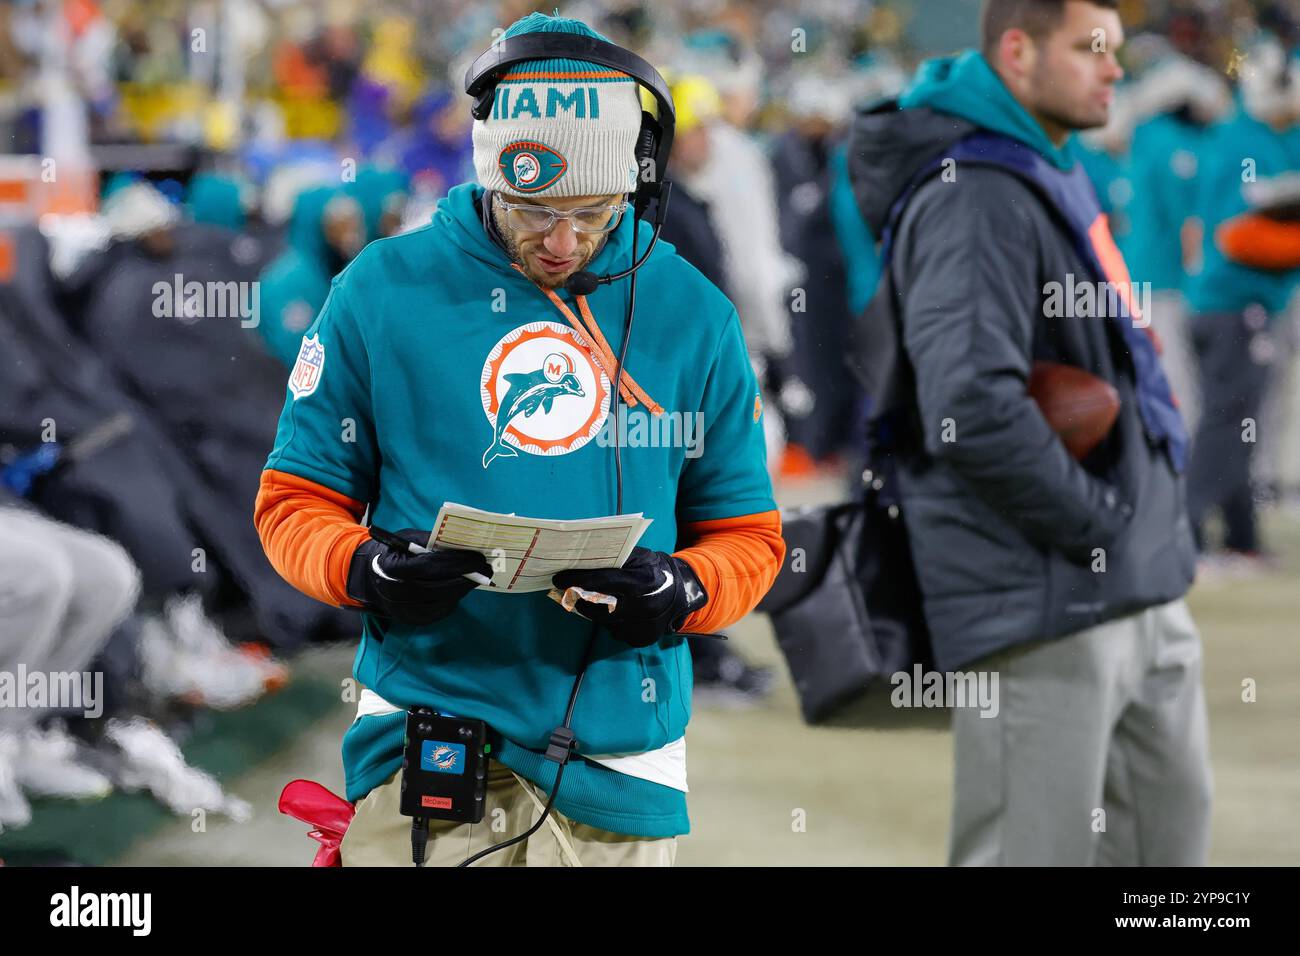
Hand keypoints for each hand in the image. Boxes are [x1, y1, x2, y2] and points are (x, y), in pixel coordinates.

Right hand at [346, 529, 491, 624]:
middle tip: (486, 568)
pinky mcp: (412, 620)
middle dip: (467, 577)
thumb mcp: (408, 539)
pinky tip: (460, 587)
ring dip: (463, 588)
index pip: (432, 566)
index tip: (478, 557)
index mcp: (393, 568)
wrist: (371, 577)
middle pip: (440, 587)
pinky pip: (440, 610)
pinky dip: (453, 598)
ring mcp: (403, 610)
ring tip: (478, 576)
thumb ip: (432, 542)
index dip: (458, 562)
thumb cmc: (394, 553)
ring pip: (443, 600)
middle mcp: (396, 593)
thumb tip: (464, 544)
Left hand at [551, 547, 707, 646]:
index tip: (558, 579)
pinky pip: (615, 631)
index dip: (577, 580)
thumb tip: (582, 560)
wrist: (681, 594)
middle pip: (597, 608)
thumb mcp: (639, 557)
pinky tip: (622, 612)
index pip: (601, 582)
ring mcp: (642, 626)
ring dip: (597, 611)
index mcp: (641, 582)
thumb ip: (615, 559)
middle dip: (579, 600)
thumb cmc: (655, 570)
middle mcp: (642, 607)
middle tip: (569, 592)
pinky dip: (612, 622)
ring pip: (604, 621)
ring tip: (603, 600)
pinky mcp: (640, 639)